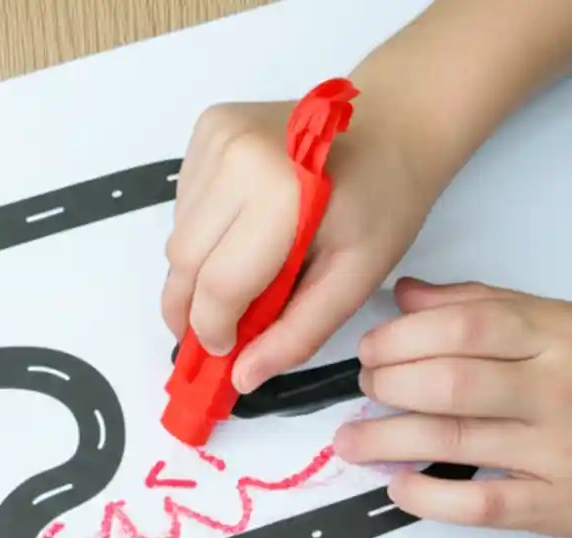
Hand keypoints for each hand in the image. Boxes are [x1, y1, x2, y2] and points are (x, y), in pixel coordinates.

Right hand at [160, 85, 441, 393]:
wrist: (394, 125)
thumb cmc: (383, 203)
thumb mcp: (356, 279)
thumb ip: (298, 333)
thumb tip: (241, 377)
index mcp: (281, 194)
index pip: (218, 285)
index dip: (213, 331)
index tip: (225, 351)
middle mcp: (237, 156)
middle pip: (183, 262)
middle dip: (193, 307)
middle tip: (219, 329)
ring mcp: (217, 136)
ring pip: (177, 235)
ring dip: (197, 269)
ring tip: (243, 270)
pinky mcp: (208, 126)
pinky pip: (183, 203)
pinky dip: (202, 232)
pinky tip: (241, 229)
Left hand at [335, 277, 571, 537]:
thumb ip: (492, 305)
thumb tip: (411, 295)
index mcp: (562, 335)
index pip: (463, 323)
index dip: (400, 334)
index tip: (372, 345)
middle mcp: (558, 389)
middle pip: (447, 379)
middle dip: (386, 382)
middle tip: (364, 387)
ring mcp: (560, 450)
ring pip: (452, 438)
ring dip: (386, 438)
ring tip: (351, 439)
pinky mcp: (564, 506)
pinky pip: (484, 503)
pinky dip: (431, 497)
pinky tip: (400, 487)